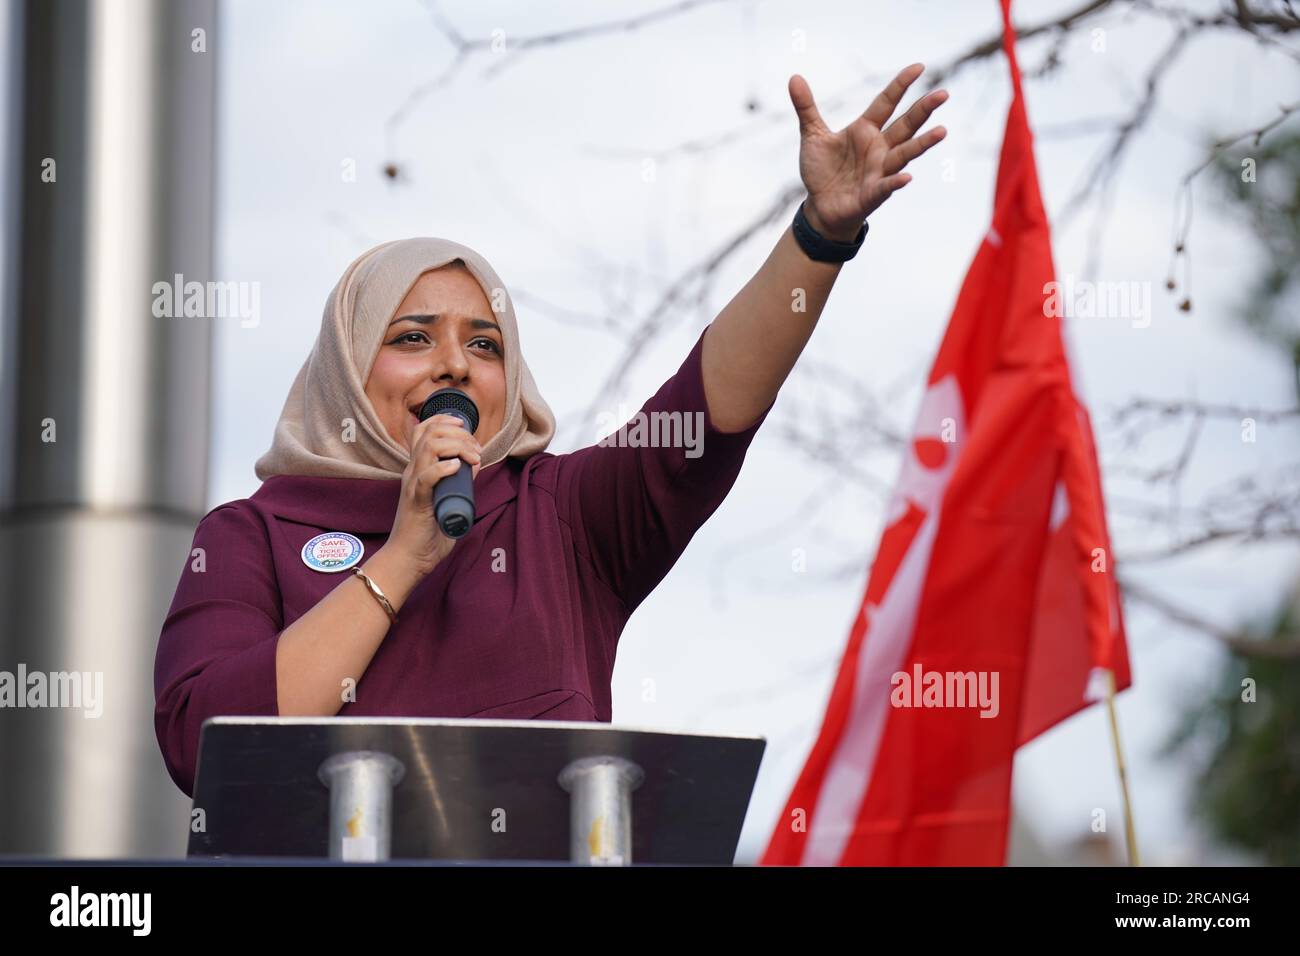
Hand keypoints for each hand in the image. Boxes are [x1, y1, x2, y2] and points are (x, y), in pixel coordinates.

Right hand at [386, 414, 482, 577]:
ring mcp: (413, 485)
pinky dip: (443, 468)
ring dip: (457, 446)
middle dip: (458, 432)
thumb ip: (458, 481)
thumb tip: (474, 462)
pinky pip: (426, 477)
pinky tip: (457, 468)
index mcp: (417, 469)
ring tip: (472, 458)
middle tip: (476, 448)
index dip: (445, 420)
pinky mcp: (416, 501)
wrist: (409, 559)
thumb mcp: (447, 498)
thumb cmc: (428, 532)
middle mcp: (412, 472)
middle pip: (429, 432)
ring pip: (428, 448)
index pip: (423, 429)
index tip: (466, 429)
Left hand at [789, 63, 947, 240]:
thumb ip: (806, 107)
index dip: (901, 85)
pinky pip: (887, 186)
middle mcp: (879, 147)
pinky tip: (906, 177)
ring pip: (905, 153)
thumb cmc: (822, 171)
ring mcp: (880, 170)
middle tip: (943, 94)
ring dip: (922, 143)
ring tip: (942, 131)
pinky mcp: (873, 193)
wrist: (820, 207)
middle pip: (905, 125)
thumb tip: (794, 78)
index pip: (886, 102)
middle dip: (923, 110)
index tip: (919, 67)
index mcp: (865, 129)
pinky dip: (896, 181)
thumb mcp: (812, 135)